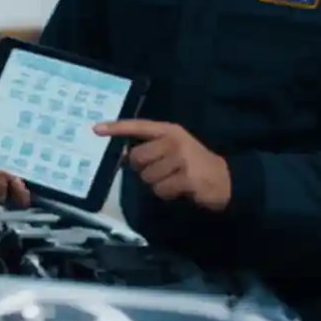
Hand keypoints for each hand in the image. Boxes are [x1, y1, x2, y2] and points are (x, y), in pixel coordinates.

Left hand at [94, 120, 230, 211]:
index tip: (96, 129)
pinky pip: (160, 190)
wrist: (225, 179)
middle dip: (143, 169)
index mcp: (169, 130)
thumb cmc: (194, 162)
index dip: (116, 128)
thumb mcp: (175, 146)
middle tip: (160, 170)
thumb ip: (152, 147)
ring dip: (156, 183)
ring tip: (173, 179)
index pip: (138, 126)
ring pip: (147, 177)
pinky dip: (166, 194)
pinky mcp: (186, 178)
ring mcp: (181, 159)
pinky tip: (180, 188)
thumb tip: (124, 155)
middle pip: (137, 158)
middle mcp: (173, 141)